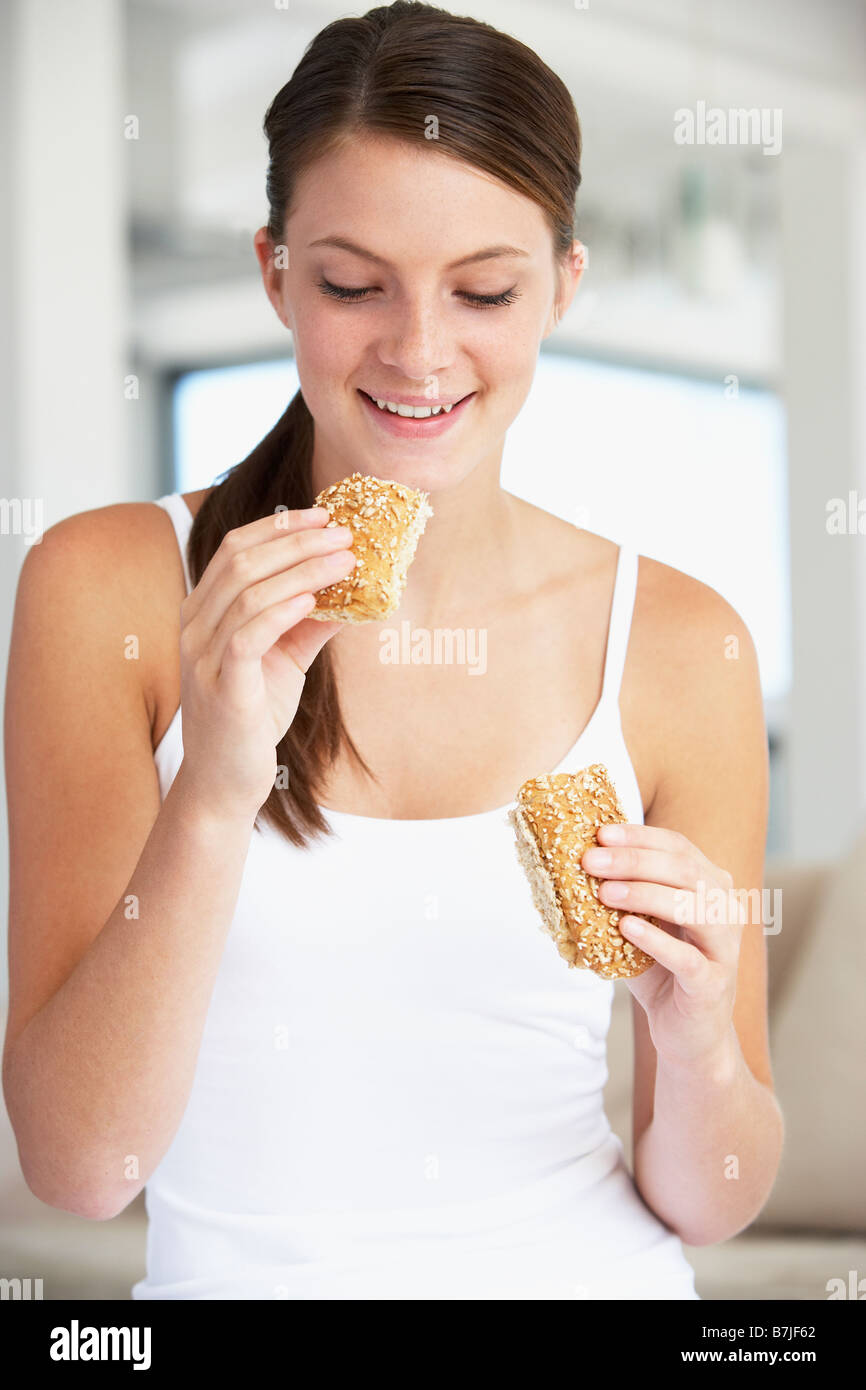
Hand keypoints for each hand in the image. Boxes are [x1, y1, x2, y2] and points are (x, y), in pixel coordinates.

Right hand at [176, 507, 355, 820]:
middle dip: (298, 541)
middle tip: (345, 535)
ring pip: (248, 592)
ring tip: (345, 561)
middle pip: (242, 560)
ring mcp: (203, 656)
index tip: (325, 516)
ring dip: (302, 570)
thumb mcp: (286, 660)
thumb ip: (310, 624)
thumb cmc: (252, 718)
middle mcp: (195, 626)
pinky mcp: (222, 685)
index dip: (280, 527)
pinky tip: (315, 600)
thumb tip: (355, 591)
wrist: (225, 781)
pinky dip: (283, 610)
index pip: (235, 548)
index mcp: (204, 611)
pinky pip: (248, 634)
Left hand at [581, 824, 744, 1068]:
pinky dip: (657, 940)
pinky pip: (687, 959)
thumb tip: (574, 861)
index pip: (678, 847)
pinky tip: (628, 928)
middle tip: (590, 860)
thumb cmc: (660, 972)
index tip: (601, 833)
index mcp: (710, 886)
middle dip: (634, 860)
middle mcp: (725, 909)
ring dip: (645, 894)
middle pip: (684, 870)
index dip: (640, 837)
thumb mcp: (640, 925)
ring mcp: (724, 948)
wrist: (688, 1035)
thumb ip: (621, 895)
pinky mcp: (713, 984)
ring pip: (692, 908)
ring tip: (604, 892)